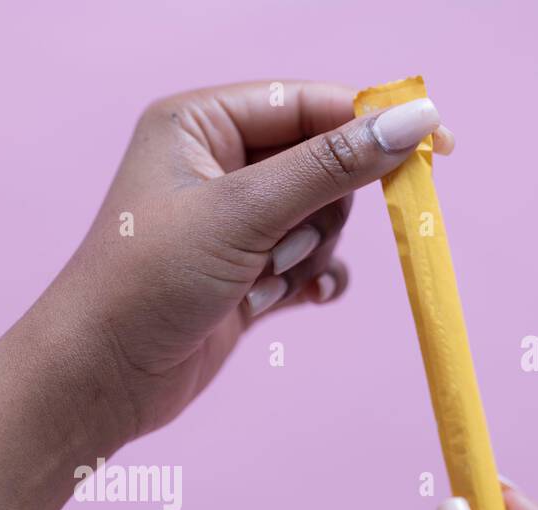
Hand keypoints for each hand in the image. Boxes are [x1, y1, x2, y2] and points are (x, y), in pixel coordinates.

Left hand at [32, 80, 450, 444]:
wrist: (100, 379)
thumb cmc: (147, 283)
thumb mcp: (245, 213)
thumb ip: (333, 166)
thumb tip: (415, 119)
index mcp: (200, 123)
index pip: (309, 103)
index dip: (372, 123)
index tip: (437, 146)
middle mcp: (215, 165)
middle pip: (323, 163)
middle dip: (321, 209)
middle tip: (285, 244)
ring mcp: (232, 224)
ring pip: (321, 219)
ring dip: (306, 254)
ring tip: (260, 280)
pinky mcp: (244, 276)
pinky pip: (309, 264)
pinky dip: (310, 281)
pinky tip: (293, 300)